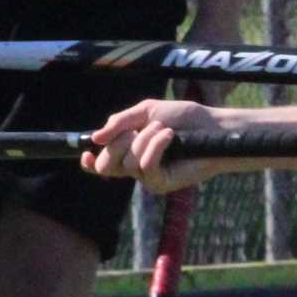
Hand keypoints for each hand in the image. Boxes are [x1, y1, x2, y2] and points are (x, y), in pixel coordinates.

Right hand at [82, 97, 225, 192]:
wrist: (210, 127)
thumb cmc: (182, 118)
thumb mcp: (146, 112)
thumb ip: (120, 122)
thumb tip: (94, 139)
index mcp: (128, 150)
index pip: (100, 165)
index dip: (88, 163)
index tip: (86, 152)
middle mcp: (135, 167)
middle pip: (106, 165)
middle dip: (117, 143)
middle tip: (136, 130)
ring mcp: (148, 177)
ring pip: (129, 163)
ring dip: (145, 139)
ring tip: (164, 129)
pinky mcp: (162, 183)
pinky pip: (146, 166)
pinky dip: (156, 146)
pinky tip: (170, 136)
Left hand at [179, 5, 242, 107]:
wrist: (220, 18)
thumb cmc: (197, 41)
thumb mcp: (183, 66)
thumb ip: (179, 88)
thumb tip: (177, 104)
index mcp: (213, 89)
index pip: (207, 114)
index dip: (199, 117)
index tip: (191, 115)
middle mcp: (227, 88)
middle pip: (212, 103)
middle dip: (201, 99)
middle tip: (189, 86)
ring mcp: (234, 80)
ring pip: (219, 92)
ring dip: (209, 87)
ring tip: (200, 70)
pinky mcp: (237, 72)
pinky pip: (224, 81)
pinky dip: (217, 78)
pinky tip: (211, 63)